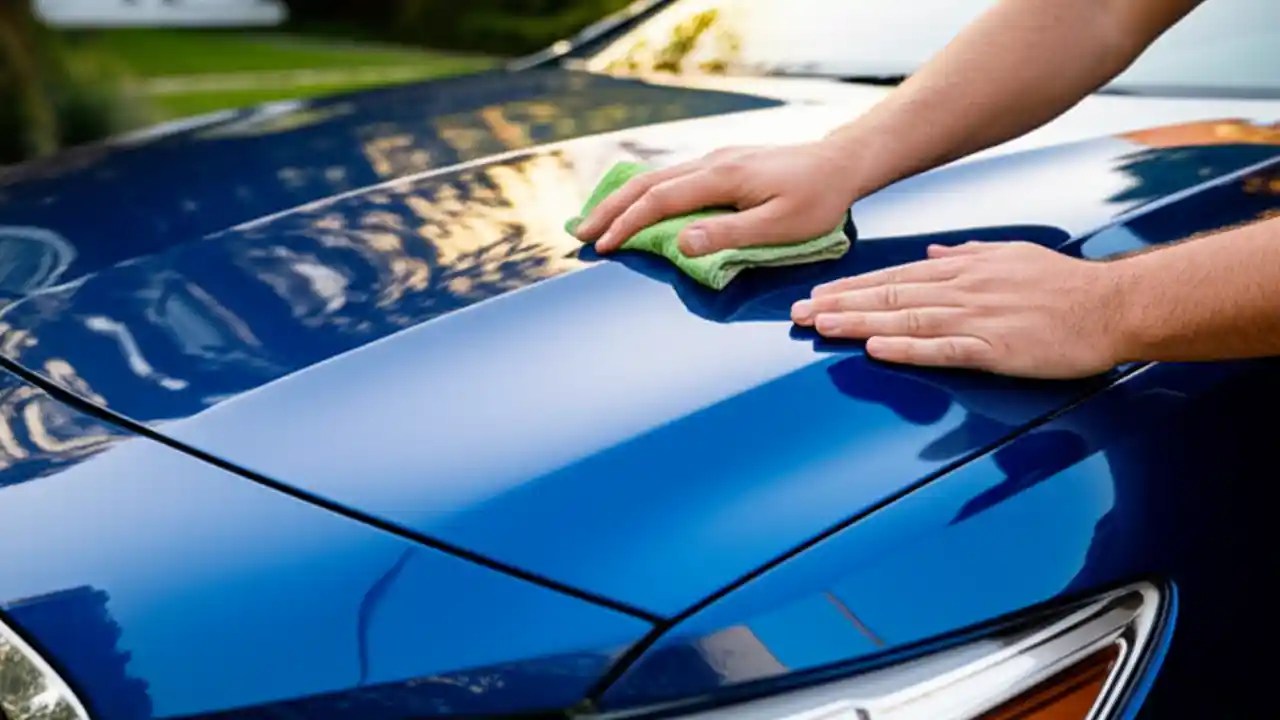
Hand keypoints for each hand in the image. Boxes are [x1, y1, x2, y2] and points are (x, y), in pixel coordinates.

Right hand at [573, 142, 859, 255]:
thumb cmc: (817, 199)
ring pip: (657, 177)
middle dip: (610, 209)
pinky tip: (637, 204)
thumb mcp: (779, 225)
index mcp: (721, 177)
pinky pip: (672, 177)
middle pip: (647, 183)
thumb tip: (681, 241)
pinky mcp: (723, 164)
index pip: (660, 200)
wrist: (841, 162)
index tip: (603, 245)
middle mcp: (712, 162)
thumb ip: (728, 234)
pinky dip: (645, 193)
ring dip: (623, 199)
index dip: (627, 223)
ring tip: (597, 220)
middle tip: (580, 233)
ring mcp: (716, 160)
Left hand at [791, 241, 1129, 378]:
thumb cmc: (1064, 285)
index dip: (852, 286)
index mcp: (964, 269)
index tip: (818, 293)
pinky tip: (876, 348)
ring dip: (859, 322)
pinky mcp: (995, 348)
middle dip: (840, 303)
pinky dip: (906, 347)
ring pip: (904, 319)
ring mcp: (977, 318)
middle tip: (799, 313)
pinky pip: (941, 349)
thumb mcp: (1010, 256)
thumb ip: (967, 256)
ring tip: (821, 326)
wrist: (1112, 306)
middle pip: (888, 295)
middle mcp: (963, 289)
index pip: (894, 276)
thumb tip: (932, 255)